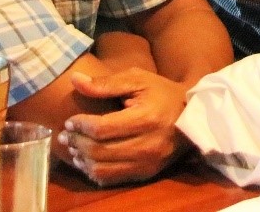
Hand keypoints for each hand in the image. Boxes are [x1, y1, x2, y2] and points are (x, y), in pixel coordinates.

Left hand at [58, 69, 188, 185]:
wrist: (192, 114)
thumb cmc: (161, 92)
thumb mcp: (137, 79)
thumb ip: (105, 82)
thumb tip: (74, 80)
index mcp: (146, 118)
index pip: (101, 128)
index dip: (80, 125)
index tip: (69, 120)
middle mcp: (148, 145)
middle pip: (99, 150)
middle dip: (76, 142)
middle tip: (66, 134)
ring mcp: (148, 163)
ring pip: (102, 169)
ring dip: (82, 159)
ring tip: (74, 147)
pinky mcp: (147, 173)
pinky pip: (111, 179)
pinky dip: (94, 171)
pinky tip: (88, 159)